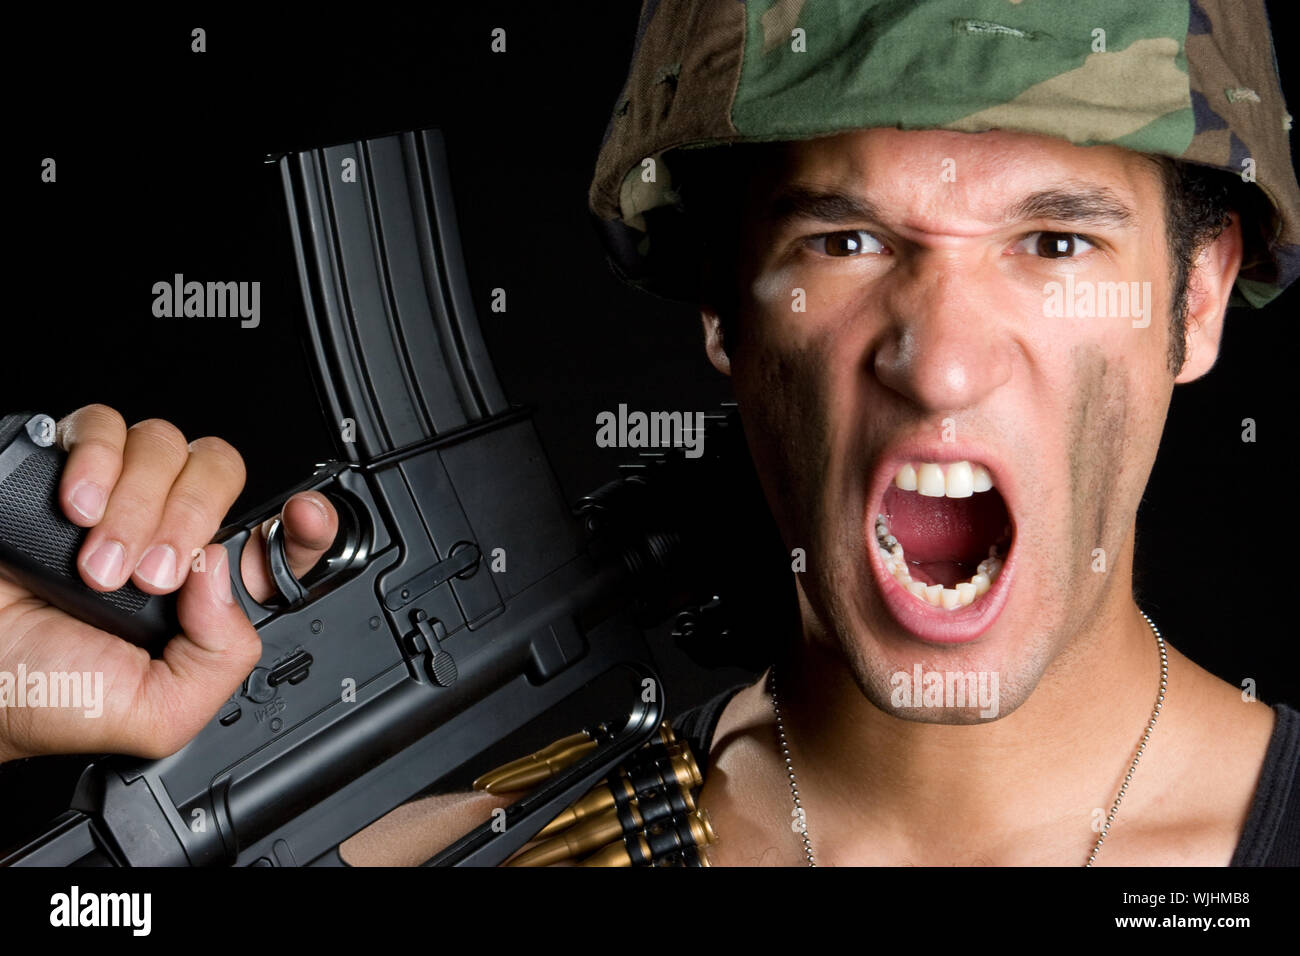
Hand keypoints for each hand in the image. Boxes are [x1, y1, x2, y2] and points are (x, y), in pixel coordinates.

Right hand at [0, 404, 337, 763]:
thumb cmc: (45, 694)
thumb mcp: (158, 713)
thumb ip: (222, 658)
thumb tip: (227, 576)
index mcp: (204, 589)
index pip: (276, 538)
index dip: (304, 523)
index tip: (306, 517)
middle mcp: (169, 532)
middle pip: (222, 474)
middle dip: (191, 519)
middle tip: (150, 575)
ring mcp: (122, 494)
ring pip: (167, 446)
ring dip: (137, 505)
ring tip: (96, 563)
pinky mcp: (71, 465)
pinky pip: (107, 425)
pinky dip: (98, 461)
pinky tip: (76, 508)